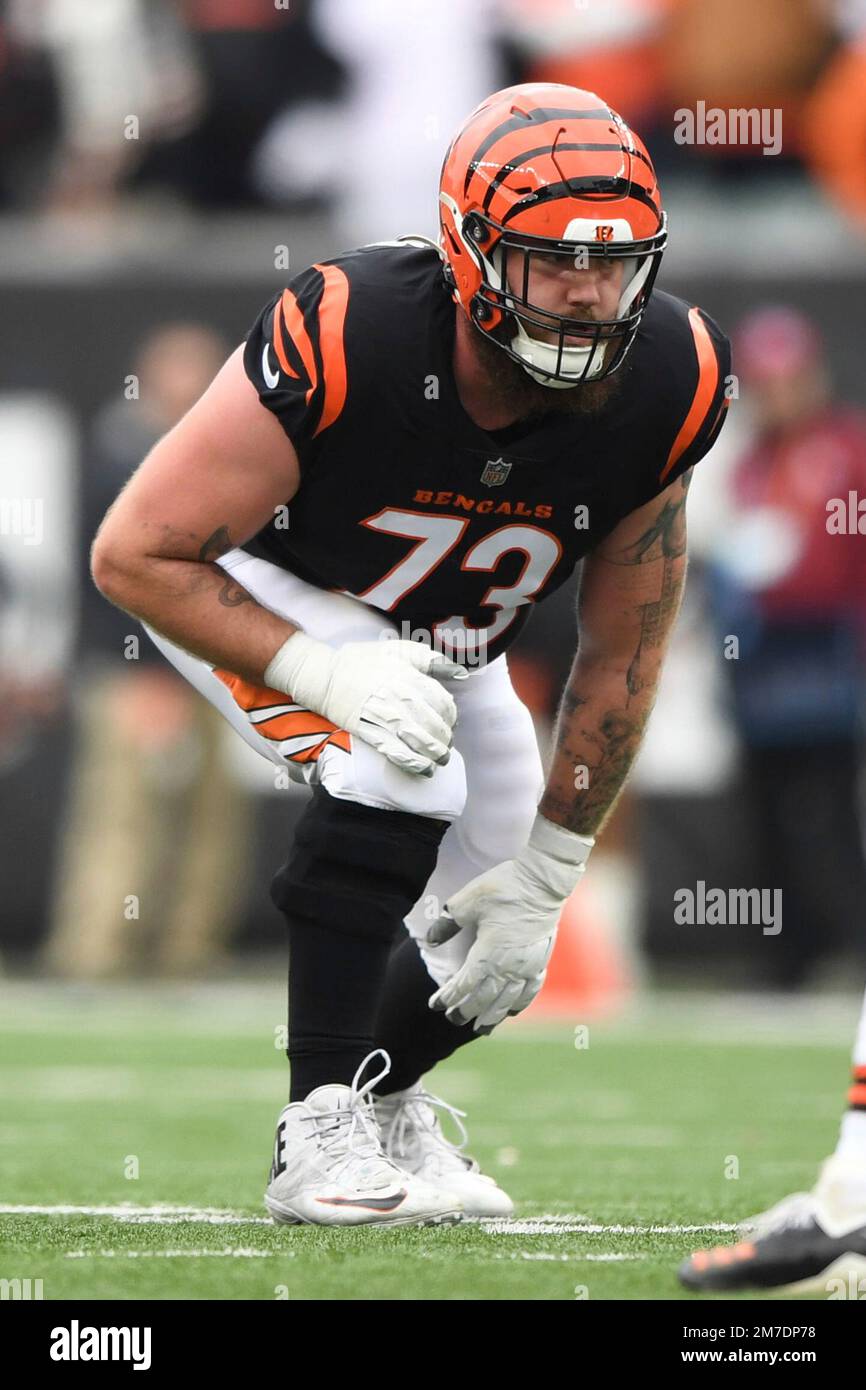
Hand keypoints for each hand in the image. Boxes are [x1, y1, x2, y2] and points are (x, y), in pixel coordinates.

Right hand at [264, 631, 467, 775]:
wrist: (326, 675)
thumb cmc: (363, 661)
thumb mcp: (400, 650)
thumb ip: (432, 660)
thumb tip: (462, 673)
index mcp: (409, 677)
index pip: (442, 702)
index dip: (450, 717)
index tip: (450, 723)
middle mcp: (400, 698)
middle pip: (434, 725)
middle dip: (445, 739)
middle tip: (446, 745)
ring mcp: (384, 716)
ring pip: (419, 741)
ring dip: (434, 754)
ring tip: (439, 760)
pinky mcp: (369, 732)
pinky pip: (397, 751)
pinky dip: (413, 763)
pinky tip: (424, 769)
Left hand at [426, 814, 594, 1028]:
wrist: (544, 882)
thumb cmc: (504, 888)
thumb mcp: (467, 901)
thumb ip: (447, 923)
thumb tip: (430, 940)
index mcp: (487, 954)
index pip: (463, 985)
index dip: (447, 997)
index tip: (434, 1004)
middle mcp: (508, 967)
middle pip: (484, 999)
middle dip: (466, 1012)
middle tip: (453, 1020)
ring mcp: (527, 967)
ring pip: (507, 1001)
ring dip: (492, 1016)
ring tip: (481, 1028)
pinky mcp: (541, 961)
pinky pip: (529, 991)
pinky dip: (519, 1005)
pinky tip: (512, 1011)